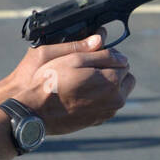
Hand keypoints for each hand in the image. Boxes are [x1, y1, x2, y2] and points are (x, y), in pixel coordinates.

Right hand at [12, 36, 135, 134]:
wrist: (34, 112)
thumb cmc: (48, 83)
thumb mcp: (69, 59)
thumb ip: (90, 49)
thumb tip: (104, 40)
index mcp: (111, 80)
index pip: (123, 60)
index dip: (108, 54)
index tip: (92, 55)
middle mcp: (115, 98)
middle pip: (125, 76)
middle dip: (112, 70)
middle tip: (89, 68)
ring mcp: (108, 111)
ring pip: (119, 91)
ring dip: (108, 84)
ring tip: (85, 82)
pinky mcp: (99, 120)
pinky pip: (108, 104)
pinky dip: (101, 97)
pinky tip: (82, 95)